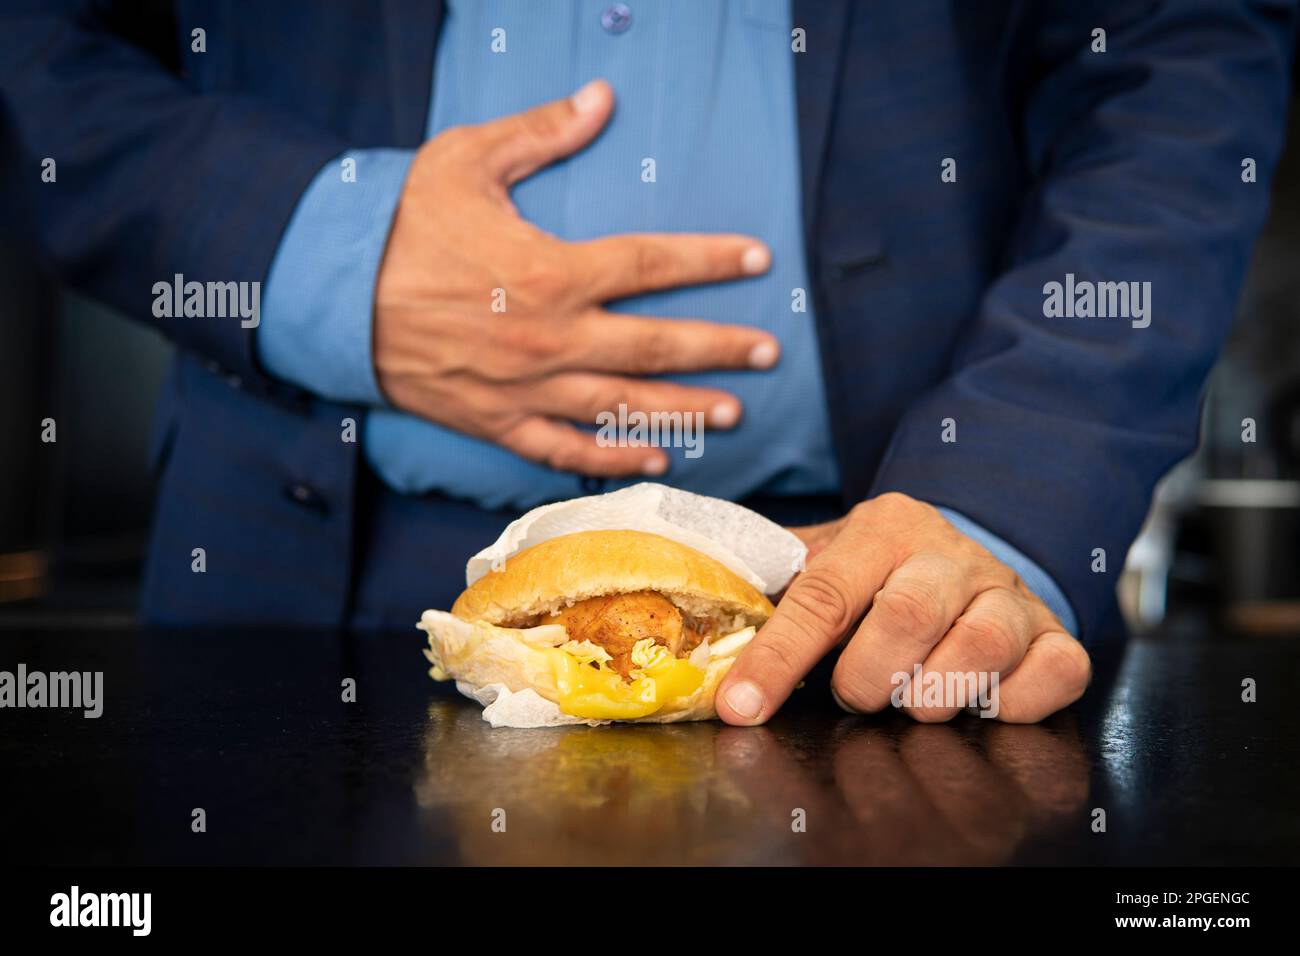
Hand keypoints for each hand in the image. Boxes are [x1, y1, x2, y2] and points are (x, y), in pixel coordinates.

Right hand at [373, 79, 778, 476]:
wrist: (335, 298)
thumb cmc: (402, 226)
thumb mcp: (465, 160)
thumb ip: (541, 133)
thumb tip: (602, 98)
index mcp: (552, 271)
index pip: (652, 264)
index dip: (710, 260)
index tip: (758, 259)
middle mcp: (552, 336)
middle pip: (655, 345)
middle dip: (719, 348)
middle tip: (769, 352)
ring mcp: (528, 387)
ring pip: (623, 405)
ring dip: (684, 409)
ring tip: (735, 412)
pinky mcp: (499, 421)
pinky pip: (566, 448)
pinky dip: (613, 456)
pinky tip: (655, 457)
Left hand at [717, 493, 1091, 724]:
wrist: (962, 559)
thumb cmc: (876, 576)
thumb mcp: (822, 564)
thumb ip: (774, 590)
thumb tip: (708, 640)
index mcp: (883, 528)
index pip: (823, 595)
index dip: (778, 658)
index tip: (743, 708)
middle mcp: (951, 553)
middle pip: (909, 614)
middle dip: (868, 676)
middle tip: (856, 693)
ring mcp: (1009, 592)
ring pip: (981, 644)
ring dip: (933, 693)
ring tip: (911, 699)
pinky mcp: (1056, 633)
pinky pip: (1054, 672)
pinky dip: (1012, 703)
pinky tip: (978, 703)